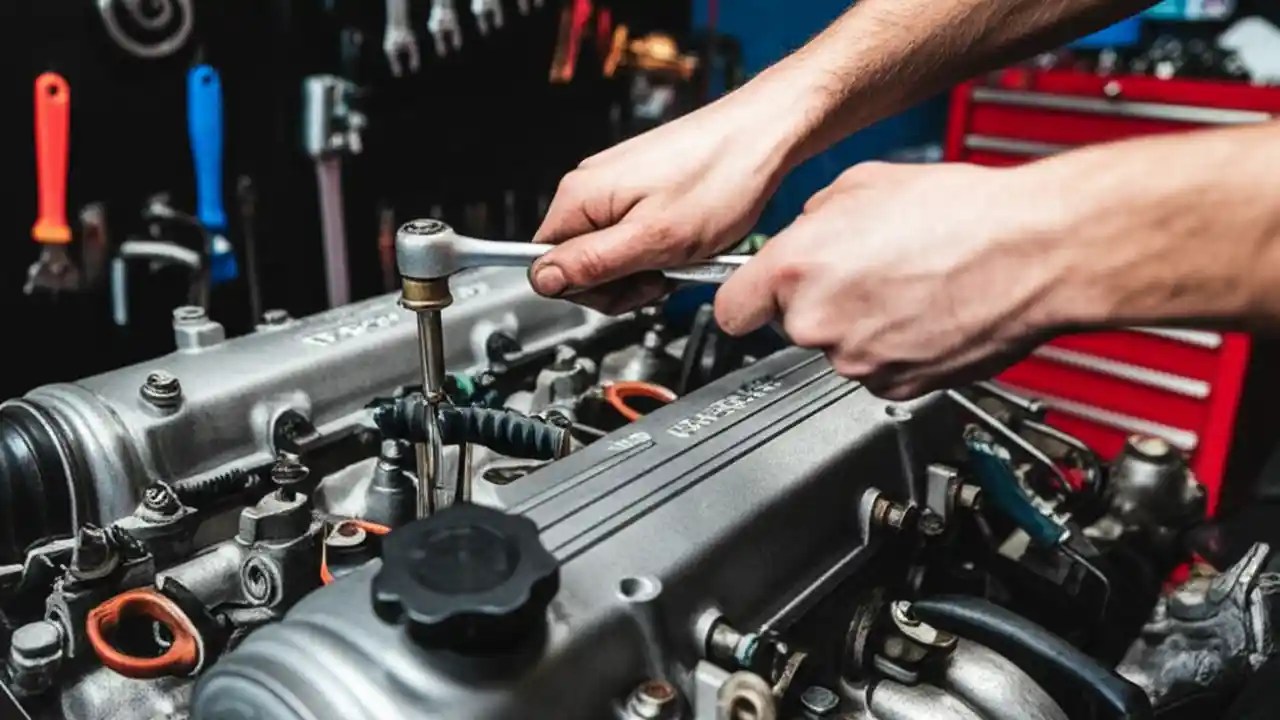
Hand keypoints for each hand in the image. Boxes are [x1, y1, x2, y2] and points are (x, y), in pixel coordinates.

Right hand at [530, 84, 800, 313]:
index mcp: (580, 198)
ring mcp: (615, 185)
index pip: (547, 266)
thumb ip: (591, 264)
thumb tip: (541, 281)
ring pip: (610, 252)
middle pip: (579, 263)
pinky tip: (686, 243)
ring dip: (645, 266)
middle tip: (663, 275)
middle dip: (622, 281)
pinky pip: (634, 234)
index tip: (631, 287)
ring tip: (681, 257)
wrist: (763, 137)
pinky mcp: (640, 187)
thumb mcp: (652, 240)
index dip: (590, 290)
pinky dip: (660, 248)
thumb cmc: (719, 178)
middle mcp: (589, 187)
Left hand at [715, 161, 1067, 399]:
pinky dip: (894, 349)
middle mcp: (817, 322)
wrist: (1031, 252)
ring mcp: (856, 361)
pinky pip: (877, 370)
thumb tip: (806, 235)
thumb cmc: (960, 213)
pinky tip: (924, 313)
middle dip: (818, 302)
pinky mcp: (896, 386)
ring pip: (837, 348)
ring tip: (907, 286)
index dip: (747, 300)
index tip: (756, 298)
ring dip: (860, 325)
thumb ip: (813, 221)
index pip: (729, 310)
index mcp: (795, 269)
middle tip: (863, 272)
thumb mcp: (862, 185)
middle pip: (791, 326)